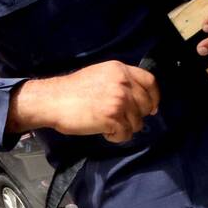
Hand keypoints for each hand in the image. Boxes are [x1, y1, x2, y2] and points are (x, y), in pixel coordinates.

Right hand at [12, 61, 160, 143]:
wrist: (54, 100)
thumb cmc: (73, 89)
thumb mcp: (101, 74)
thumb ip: (120, 81)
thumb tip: (138, 97)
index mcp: (121, 70)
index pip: (150, 82)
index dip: (154, 97)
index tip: (152, 108)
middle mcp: (123, 83)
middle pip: (146, 104)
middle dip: (138, 116)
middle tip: (123, 121)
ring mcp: (120, 100)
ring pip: (137, 122)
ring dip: (125, 128)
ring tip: (108, 126)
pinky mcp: (113, 117)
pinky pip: (126, 134)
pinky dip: (116, 137)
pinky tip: (104, 132)